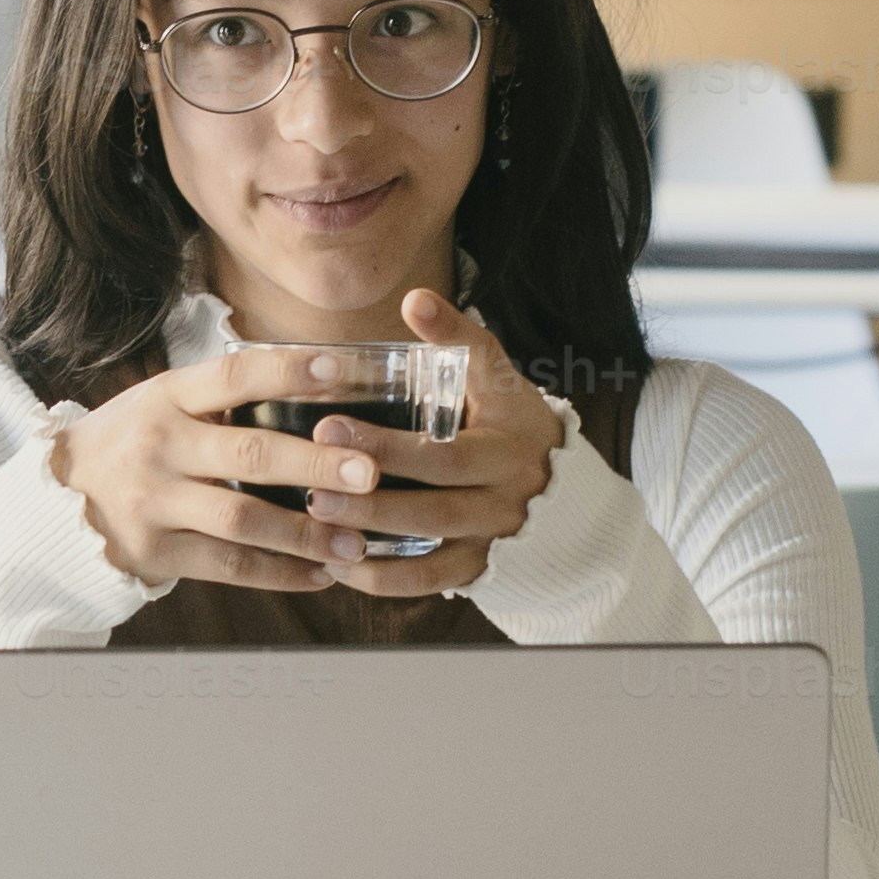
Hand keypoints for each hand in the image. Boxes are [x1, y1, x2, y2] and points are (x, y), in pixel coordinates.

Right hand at [54, 335, 415, 596]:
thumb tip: (322, 386)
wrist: (53, 503)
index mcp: (167, 397)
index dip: (288, 371)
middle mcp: (159, 445)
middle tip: (369, 472)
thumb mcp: (162, 403)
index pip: (234, 376)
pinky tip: (320, 575)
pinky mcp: (155, 552)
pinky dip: (280, 573)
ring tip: (356, 541)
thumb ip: (223, 397)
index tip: (343, 371)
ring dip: (307, 533)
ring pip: (244, 520)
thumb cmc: (130, 444)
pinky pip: (229, 567)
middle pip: (250, 453)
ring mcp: (154, 502)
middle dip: (316, 463)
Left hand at [278, 288, 568, 605]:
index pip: (451, 440)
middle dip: (373, 479)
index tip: (330, 420)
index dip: (394, 434)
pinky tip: (336, 565)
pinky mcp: (481, 568)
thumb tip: (414, 299)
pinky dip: (382, 577)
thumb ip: (459, 341)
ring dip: (371, 529)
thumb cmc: (511, 426)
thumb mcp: (498, 381)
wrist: (565, 499)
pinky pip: (429, 580)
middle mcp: (509, 485)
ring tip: (316, 515)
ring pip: (432, 532)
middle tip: (313, 467)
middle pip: (439, 487)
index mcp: (510, 433)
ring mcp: (496, 530)